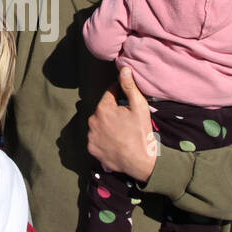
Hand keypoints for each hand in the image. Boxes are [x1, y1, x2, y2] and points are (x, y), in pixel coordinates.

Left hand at [87, 68, 155, 182]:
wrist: (140, 162)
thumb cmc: (141, 133)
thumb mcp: (139, 107)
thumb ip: (129, 87)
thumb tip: (124, 69)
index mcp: (103, 109)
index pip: (110, 94)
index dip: (119, 93)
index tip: (127, 97)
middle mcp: (92, 121)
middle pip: (103, 110)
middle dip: (113, 111)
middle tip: (127, 118)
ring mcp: (91, 136)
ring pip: (99, 124)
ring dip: (107, 125)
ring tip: (121, 131)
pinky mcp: (92, 149)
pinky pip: (97, 139)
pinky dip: (104, 138)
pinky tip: (115, 141)